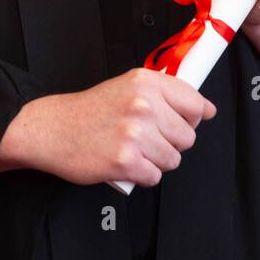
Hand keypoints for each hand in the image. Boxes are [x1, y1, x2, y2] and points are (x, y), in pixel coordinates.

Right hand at [0, 68, 216, 187]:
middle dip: (170, 142)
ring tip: (134, 149)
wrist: (53, 128)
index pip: (195, 102)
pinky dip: (142, 175)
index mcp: (146, 82)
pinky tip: (125, 162)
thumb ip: (166, 94)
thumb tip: (206, 109)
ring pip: (173, 159)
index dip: (191, 117)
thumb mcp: (128, 86)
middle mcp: (143, 104)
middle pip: (187, 136)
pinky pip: (154, 177)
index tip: (183, 121)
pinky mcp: (125, 160)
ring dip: (156, 160)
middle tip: (146, 137)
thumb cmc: (90, 110)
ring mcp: (135, 133)